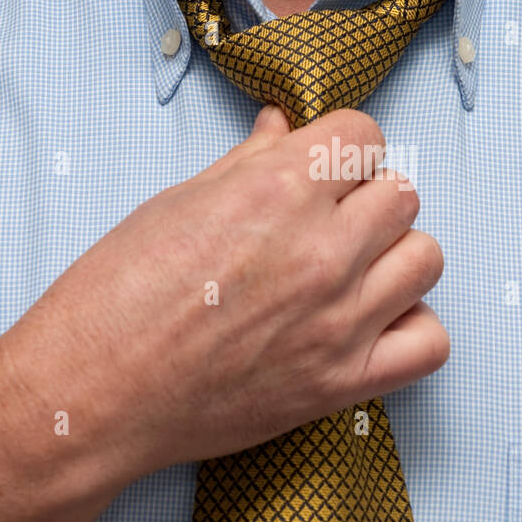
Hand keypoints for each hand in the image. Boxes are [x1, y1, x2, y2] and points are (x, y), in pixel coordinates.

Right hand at [7, 105, 448, 477]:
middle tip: (328, 220)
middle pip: (402, 193)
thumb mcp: (176, 204)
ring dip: (394, 255)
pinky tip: (371, 322)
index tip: (321, 169)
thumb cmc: (116, 297)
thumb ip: (247, 163)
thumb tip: (284, 127)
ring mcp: (338, 320)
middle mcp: (320, 250)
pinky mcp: (342, 382)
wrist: (92, 394)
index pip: (363, 135)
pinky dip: (411, 327)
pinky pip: (430, 343)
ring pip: (426, 258)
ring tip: (352, 270)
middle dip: (367, 197)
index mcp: (276, 190)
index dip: (340, 148)